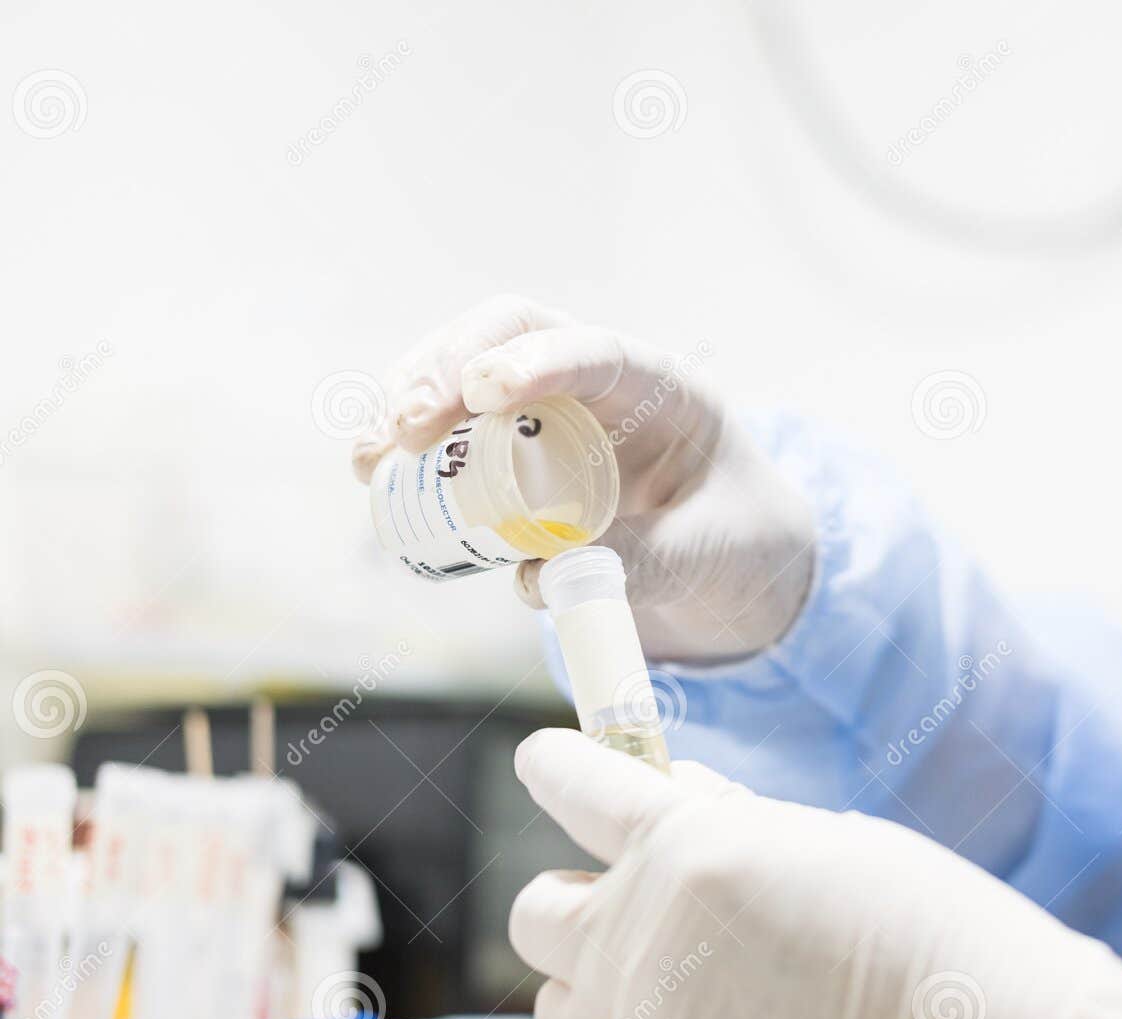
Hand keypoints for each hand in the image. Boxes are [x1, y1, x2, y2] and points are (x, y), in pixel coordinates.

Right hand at [353, 295, 813, 661]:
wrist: (737, 568)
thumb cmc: (737, 545)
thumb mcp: (711, 555)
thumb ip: (644, 561)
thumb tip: (539, 573)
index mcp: (664, 388)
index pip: (597, 350)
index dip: (539, 359)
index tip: (485, 390)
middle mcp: (599, 384)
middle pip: (511, 333)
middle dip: (450, 367)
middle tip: (407, 427)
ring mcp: (551, 412)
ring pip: (468, 370)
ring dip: (412, 399)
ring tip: (375, 457)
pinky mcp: (516, 453)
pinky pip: (456, 432)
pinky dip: (413, 448)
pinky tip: (380, 475)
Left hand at [508, 730, 1121, 1018]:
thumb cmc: (935, 939)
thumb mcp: (831, 848)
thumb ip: (736, 820)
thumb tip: (680, 787)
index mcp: (693, 848)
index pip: (577, 784)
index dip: (558, 766)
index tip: (548, 759)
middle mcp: (647, 939)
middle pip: (536, 911)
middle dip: (578, 895)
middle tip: (634, 891)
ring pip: (560, 1001)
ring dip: (601, 976)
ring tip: (675, 973)